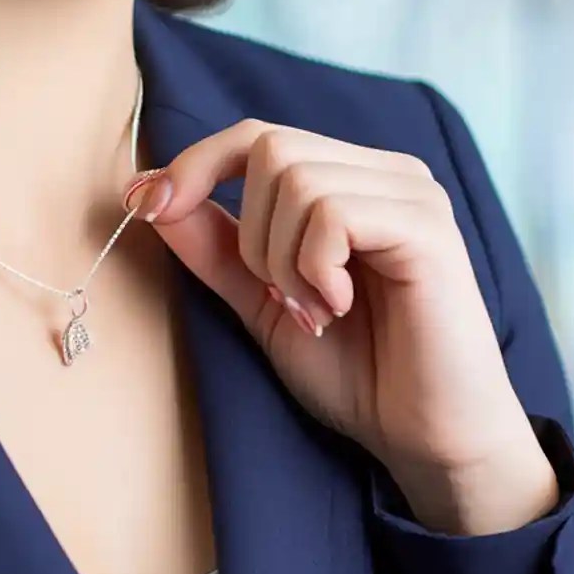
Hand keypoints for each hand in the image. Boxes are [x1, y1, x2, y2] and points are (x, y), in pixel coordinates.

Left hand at [126, 120, 558, 534]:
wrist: (422, 438)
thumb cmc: (356, 372)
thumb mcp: (262, 302)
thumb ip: (215, 248)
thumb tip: (150, 193)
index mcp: (348, 182)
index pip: (256, 136)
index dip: (195, 164)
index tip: (146, 205)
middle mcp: (383, 174)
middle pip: (268, 147)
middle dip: (250, 232)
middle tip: (283, 295)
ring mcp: (410, 194)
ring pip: (295, 178)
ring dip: (282, 259)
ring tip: (317, 310)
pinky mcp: (427, 227)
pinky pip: (333, 214)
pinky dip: (314, 268)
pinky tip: (338, 307)